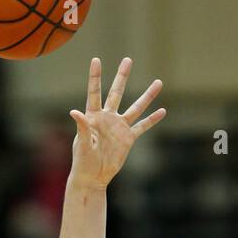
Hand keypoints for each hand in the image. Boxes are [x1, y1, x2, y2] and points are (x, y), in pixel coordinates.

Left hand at [69, 57, 165, 189]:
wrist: (92, 177)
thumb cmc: (82, 161)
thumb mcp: (82, 144)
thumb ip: (81, 127)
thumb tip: (75, 112)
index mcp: (93, 117)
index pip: (95, 93)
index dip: (95, 77)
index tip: (96, 60)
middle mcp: (107, 118)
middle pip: (116, 93)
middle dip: (122, 77)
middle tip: (128, 60)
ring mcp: (119, 127)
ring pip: (136, 108)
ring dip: (147, 96)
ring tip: (158, 82)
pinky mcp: (128, 139)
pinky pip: (142, 127)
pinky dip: (152, 120)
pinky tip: (162, 111)